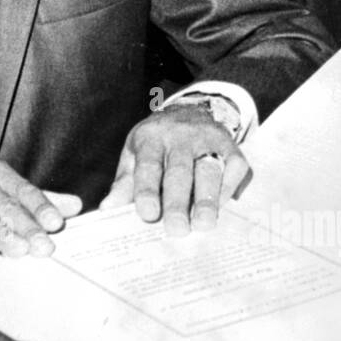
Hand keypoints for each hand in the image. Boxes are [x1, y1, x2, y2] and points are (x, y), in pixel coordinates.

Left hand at [100, 104, 251, 234]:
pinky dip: (228, 187)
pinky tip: (221, 206)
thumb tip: (107, 209)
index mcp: (150, 138)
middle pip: (179, 171)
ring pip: (208, 170)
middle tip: (177, 230)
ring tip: (203, 225)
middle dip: (178, 202)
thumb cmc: (156, 144)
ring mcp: (206, 138)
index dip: (147, 190)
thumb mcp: (134, 155)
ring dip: (207, 200)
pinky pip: (234, 166)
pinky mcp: (229, 143)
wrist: (189, 110)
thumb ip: (124, 183)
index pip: (148, 165)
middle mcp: (179, 135)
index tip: (148, 215)